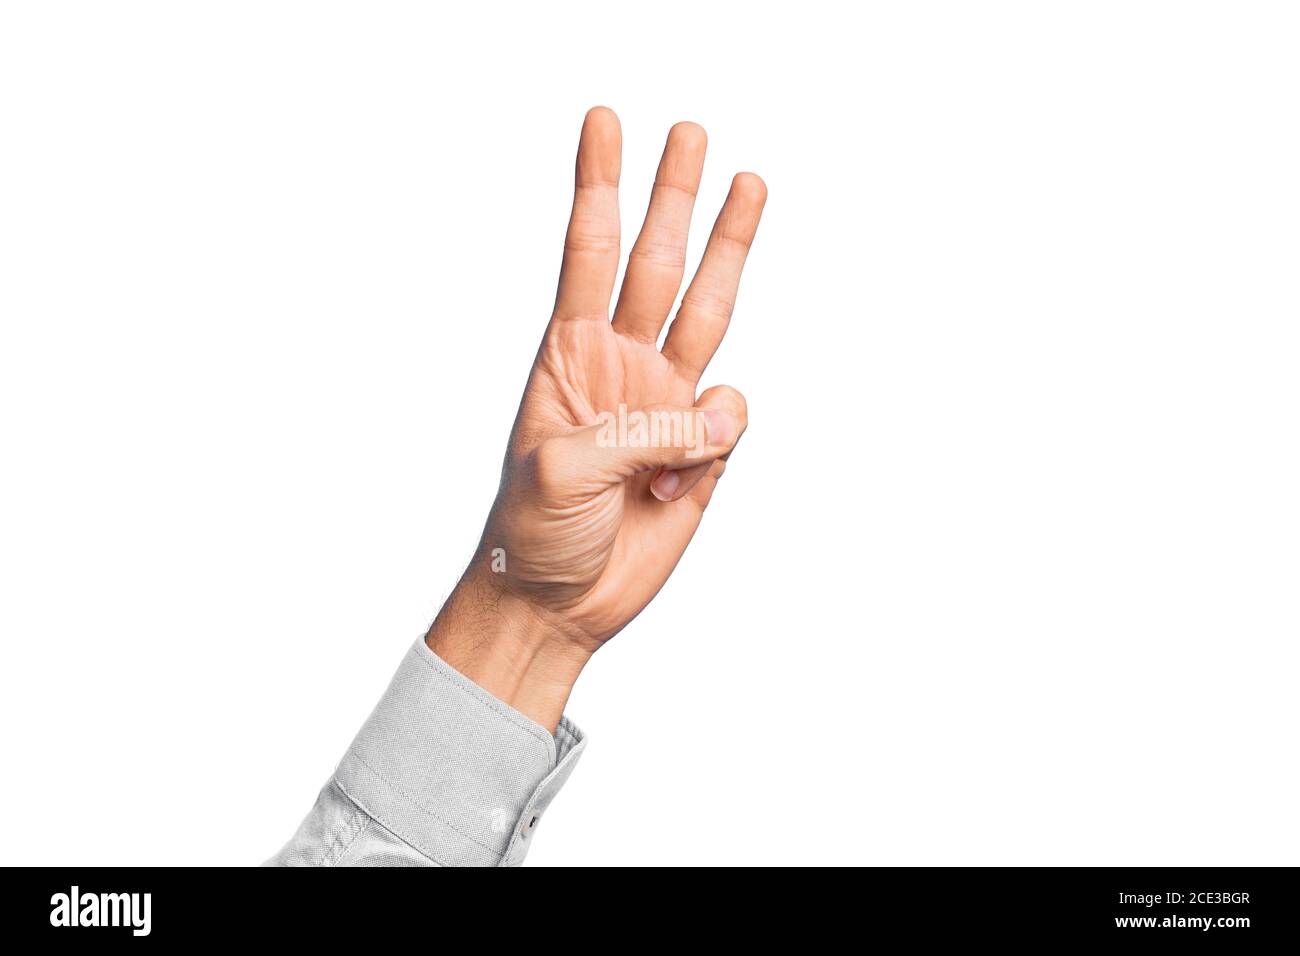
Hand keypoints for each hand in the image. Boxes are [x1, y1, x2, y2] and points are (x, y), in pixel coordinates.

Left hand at [428, 108, 765, 728]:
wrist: (556, 605)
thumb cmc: (533, 535)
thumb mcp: (562, 473)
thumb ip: (642, 431)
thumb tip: (719, 418)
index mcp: (569, 358)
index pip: (588, 254)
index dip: (596, 187)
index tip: (602, 124)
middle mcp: (621, 368)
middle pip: (657, 263)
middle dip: (672, 196)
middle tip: (689, 133)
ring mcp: (664, 406)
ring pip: (708, 312)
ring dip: (728, 248)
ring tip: (749, 184)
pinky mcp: (700, 453)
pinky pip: (732, 419)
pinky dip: (723, 435)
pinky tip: (688, 472)